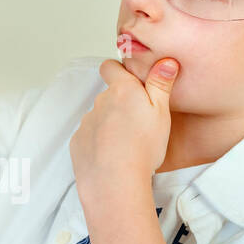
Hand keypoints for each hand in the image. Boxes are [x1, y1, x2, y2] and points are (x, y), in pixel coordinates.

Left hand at [70, 57, 179, 195]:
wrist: (116, 182)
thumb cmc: (143, 148)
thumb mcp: (161, 112)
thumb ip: (161, 84)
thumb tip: (165, 61)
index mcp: (121, 90)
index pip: (110, 66)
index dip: (119, 71)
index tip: (130, 81)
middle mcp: (100, 102)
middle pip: (109, 95)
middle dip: (120, 104)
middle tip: (139, 123)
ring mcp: (86, 122)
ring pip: (100, 117)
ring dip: (110, 125)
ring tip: (127, 144)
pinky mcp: (78, 142)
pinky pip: (90, 137)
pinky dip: (99, 143)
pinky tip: (112, 156)